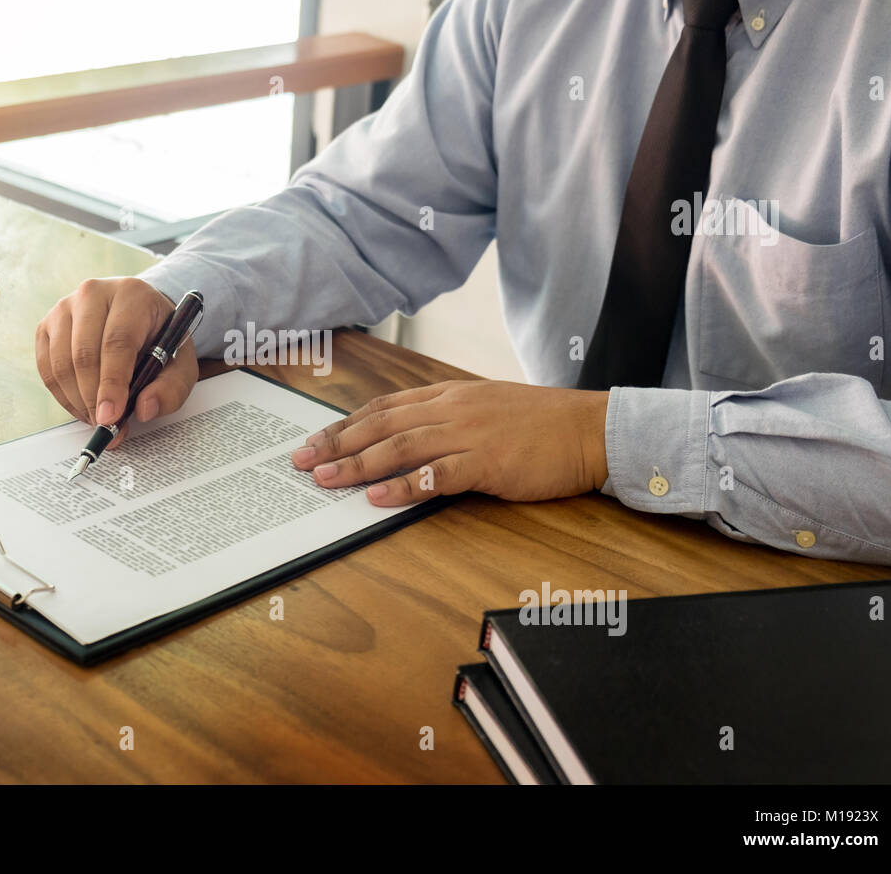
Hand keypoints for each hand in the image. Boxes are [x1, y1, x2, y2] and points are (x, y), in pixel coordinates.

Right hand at [35, 277, 197, 443]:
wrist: (138, 314)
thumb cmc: (159, 338)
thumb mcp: (180, 362)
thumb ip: (171, 388)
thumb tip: (144, 410)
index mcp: (132, 294)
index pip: (117, 341)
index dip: (112, 384)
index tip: (111, 417)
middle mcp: (93, 294)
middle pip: (84, 354)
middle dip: (93, 399)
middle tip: (106, 427)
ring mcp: (64, 307)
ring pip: (61, 364)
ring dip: (78, 401)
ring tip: (98, 419)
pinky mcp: (47, 325)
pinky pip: (47, 369)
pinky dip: (63, 396)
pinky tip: (83, 406)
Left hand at [291, 380, 608, 505]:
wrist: (589, 429)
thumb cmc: (540, 424)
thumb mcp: (484, 408)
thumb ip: (445, 419)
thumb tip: (405, 437)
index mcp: (448, 395)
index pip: (383, 407)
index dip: (344, 425)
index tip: (314, 441)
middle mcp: (452, 409)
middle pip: (381, 424)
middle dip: (336, 444)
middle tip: (300, 462)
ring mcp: (470, 434)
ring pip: (401, 447)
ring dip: (357, 464)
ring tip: (325, 479)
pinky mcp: (489, 462)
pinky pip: (438, 474)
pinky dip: (404, 486)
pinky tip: (377, 496)